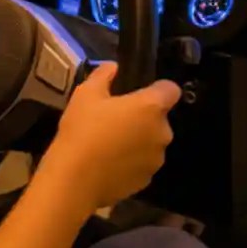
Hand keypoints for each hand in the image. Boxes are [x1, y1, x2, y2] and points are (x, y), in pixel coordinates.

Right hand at [34, 62, 180, 212]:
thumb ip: (103, 76)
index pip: (171, 90)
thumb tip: (112, 67)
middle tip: (116, 119)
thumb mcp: (86, 94)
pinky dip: (132, 162)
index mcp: (151, 107)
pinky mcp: (146, 180)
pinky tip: (110, 164)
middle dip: (144, 118)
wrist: (75, 179)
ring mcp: (156, 159)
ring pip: (152, 143)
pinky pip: (143, 164)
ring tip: (111, 144)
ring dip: (139, 141)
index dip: (158, 89)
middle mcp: (162, 132)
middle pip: (159, 119)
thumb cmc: (83, 130)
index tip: (138, 93)